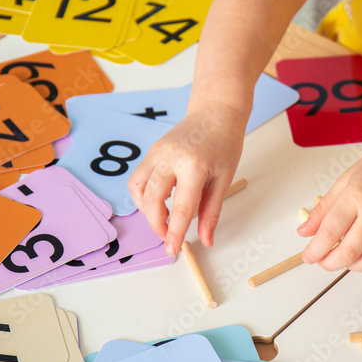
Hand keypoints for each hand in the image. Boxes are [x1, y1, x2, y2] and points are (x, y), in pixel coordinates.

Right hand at [128, 101, 246, 254]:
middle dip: (157, 224)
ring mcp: (157, 153)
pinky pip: (137, 179)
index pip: (180, 207)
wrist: (215, 112)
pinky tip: (157, 202)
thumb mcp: (223, 179)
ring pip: (138, 190)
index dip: (174, 232)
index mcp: (194, 165)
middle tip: (168, 236)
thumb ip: (211, 212)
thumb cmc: (224, 143)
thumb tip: (206, 239)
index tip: (172, 249)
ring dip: (146, 210)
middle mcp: (170, 158)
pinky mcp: (151, 152)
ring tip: (163, 219)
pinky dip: (142, 196)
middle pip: (152, 200)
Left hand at [297, 139, 361, 271]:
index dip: (316, 250)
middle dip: (330, 263)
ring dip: (352, 267)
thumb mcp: (346, 180)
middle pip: (349, 252)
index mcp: (358, 194)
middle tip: (323, 262)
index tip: (309, 257)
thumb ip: (324, 209)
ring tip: (344, 259)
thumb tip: (304, 232)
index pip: (331, 231)